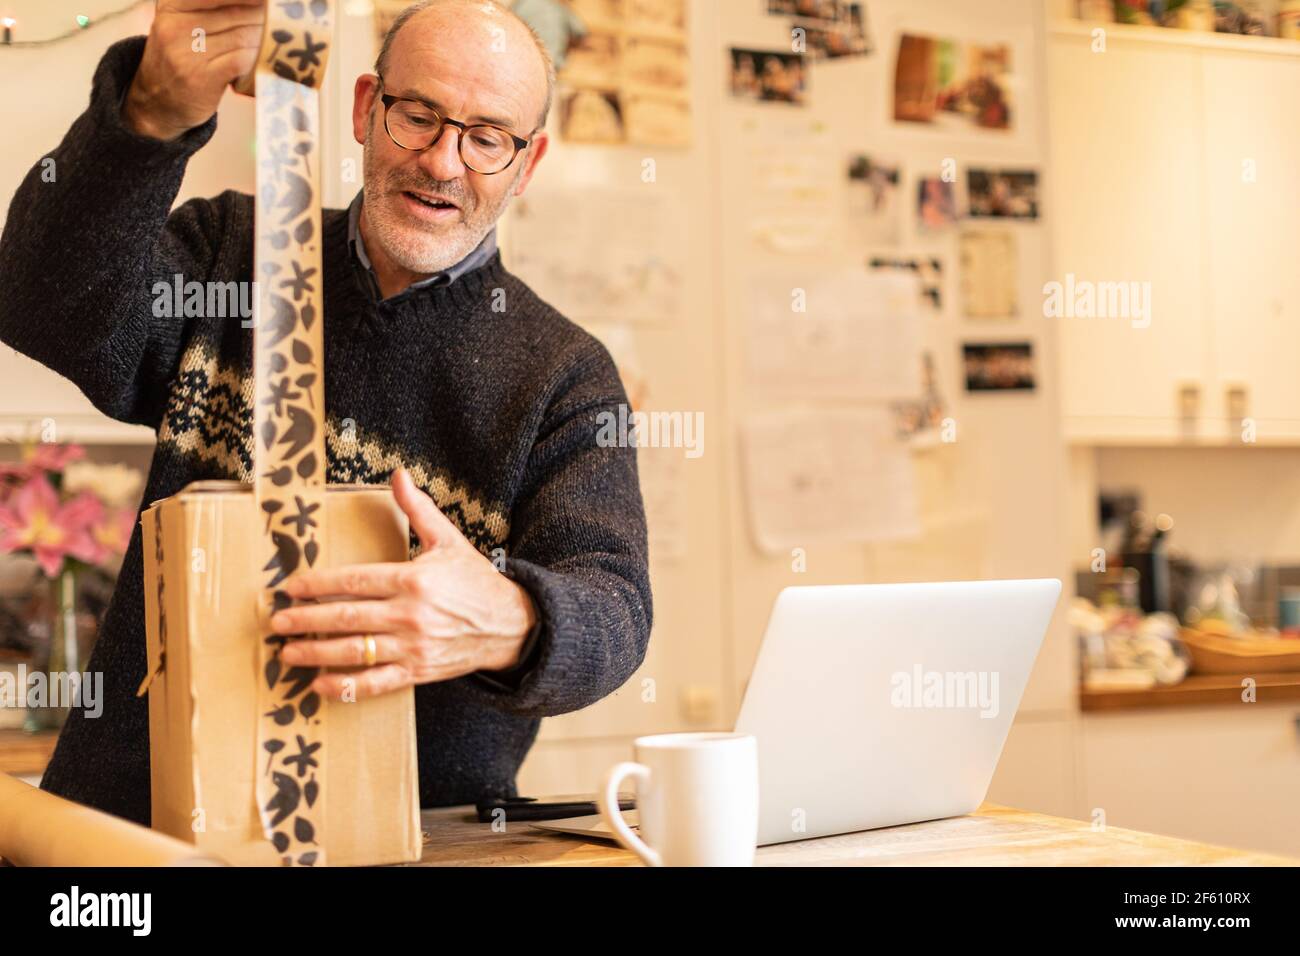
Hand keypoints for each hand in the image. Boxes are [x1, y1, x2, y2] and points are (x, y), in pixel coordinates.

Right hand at [123, 0, 265, 139]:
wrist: (157, 103)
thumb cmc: (178, 61)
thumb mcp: (179, 27)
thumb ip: (205, 11)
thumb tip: (254, 3)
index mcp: (171, 8)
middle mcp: (174, 27)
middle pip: (233, 13)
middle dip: (261, 16)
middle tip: (280, 18)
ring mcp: (187, 53)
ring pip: (241, 36)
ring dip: (263, 37)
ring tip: (275, 38)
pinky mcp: (202, 77)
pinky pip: (241, 60)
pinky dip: (256, 58)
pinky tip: (262, 58)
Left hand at [270, 468, 537, 699]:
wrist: (510, 624)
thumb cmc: (475, 580)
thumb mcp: (448, 540)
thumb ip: (418, 510)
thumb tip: (398, 474)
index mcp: (413, 580)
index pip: (354, 581)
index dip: (318, 584)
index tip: (291, 587)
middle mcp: (409, 615)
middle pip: (346, 618)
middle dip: (306, 620)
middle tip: (276, 622)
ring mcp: (413, 646)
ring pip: (355, 652)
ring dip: (316, 654)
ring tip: (287, 653)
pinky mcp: (418, 671)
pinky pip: (375, 682)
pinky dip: (346, 687)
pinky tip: (319, 686)